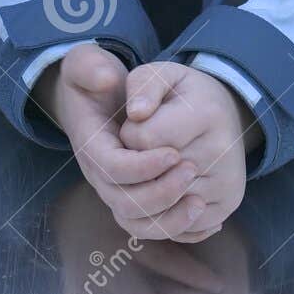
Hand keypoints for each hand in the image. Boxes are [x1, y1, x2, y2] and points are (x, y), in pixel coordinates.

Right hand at [30, 45, 206, 238]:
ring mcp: (116, 191)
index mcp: (90, 145)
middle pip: (124, 203)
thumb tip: (108, 80)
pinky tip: (206, 219)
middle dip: (160, 193)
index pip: (112, 168)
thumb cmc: (95, 80)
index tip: (173, 152)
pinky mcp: (135, 201)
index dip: (142, 166)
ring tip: (200, 202)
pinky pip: (153, 229)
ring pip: (138, 224)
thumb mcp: (87, 62)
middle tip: (191, 169)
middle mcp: (100, 175)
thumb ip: (91, 66)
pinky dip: (179, 231)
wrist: (97, 100)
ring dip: (170, 220)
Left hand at [118, 61, 254, 239]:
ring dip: (146, 190)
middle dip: (137, 163)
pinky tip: (160, 190)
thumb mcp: (162, 75)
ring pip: (161, 206)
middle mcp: (223, 152)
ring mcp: (227, 183)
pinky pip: (179, 227)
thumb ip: (142, 85)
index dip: (129, 133)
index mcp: (206, 114)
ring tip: (156, 166)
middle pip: (152, 174)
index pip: (143, 138)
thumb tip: (136, 114)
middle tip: (147, 146)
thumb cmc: (184, 96)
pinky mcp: (227, 206)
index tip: (139, 124)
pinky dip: (160, 214)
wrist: (225, 116)